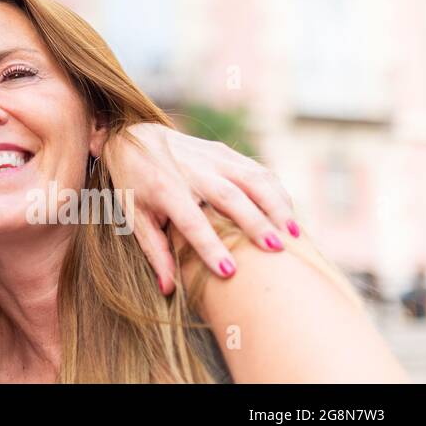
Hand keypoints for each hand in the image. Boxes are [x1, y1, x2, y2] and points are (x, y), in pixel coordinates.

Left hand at [102, 123, 297, 293]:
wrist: (131, 136)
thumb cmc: (134, 184)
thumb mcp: (134, 216)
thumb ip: (155, 251)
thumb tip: (168, 289)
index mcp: (164, 188)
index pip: (191, 221)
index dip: (209, 247)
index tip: (229, 272)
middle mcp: (190, 170)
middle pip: (228, 196)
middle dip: (254, 222)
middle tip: (277, 249)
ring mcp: (210, 157)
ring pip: (251, 178)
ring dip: (275, 205)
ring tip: (295, 234)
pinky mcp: (224, 151)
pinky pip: (256, 170)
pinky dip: (276, 191)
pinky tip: (289, 214)